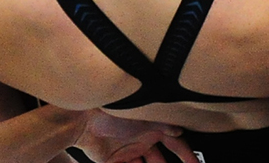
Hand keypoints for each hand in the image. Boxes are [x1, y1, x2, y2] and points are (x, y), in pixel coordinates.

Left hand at [75, 110, 193, 162]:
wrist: (81, 121)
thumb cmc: (112, 111)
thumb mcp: (143, 117)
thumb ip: (163, 123)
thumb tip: (180, 131)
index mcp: (151, 125)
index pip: (174, 142)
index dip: (187, 154)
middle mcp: (142, 138)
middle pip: (162, 158)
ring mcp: (129, 150)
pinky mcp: (115, 160)